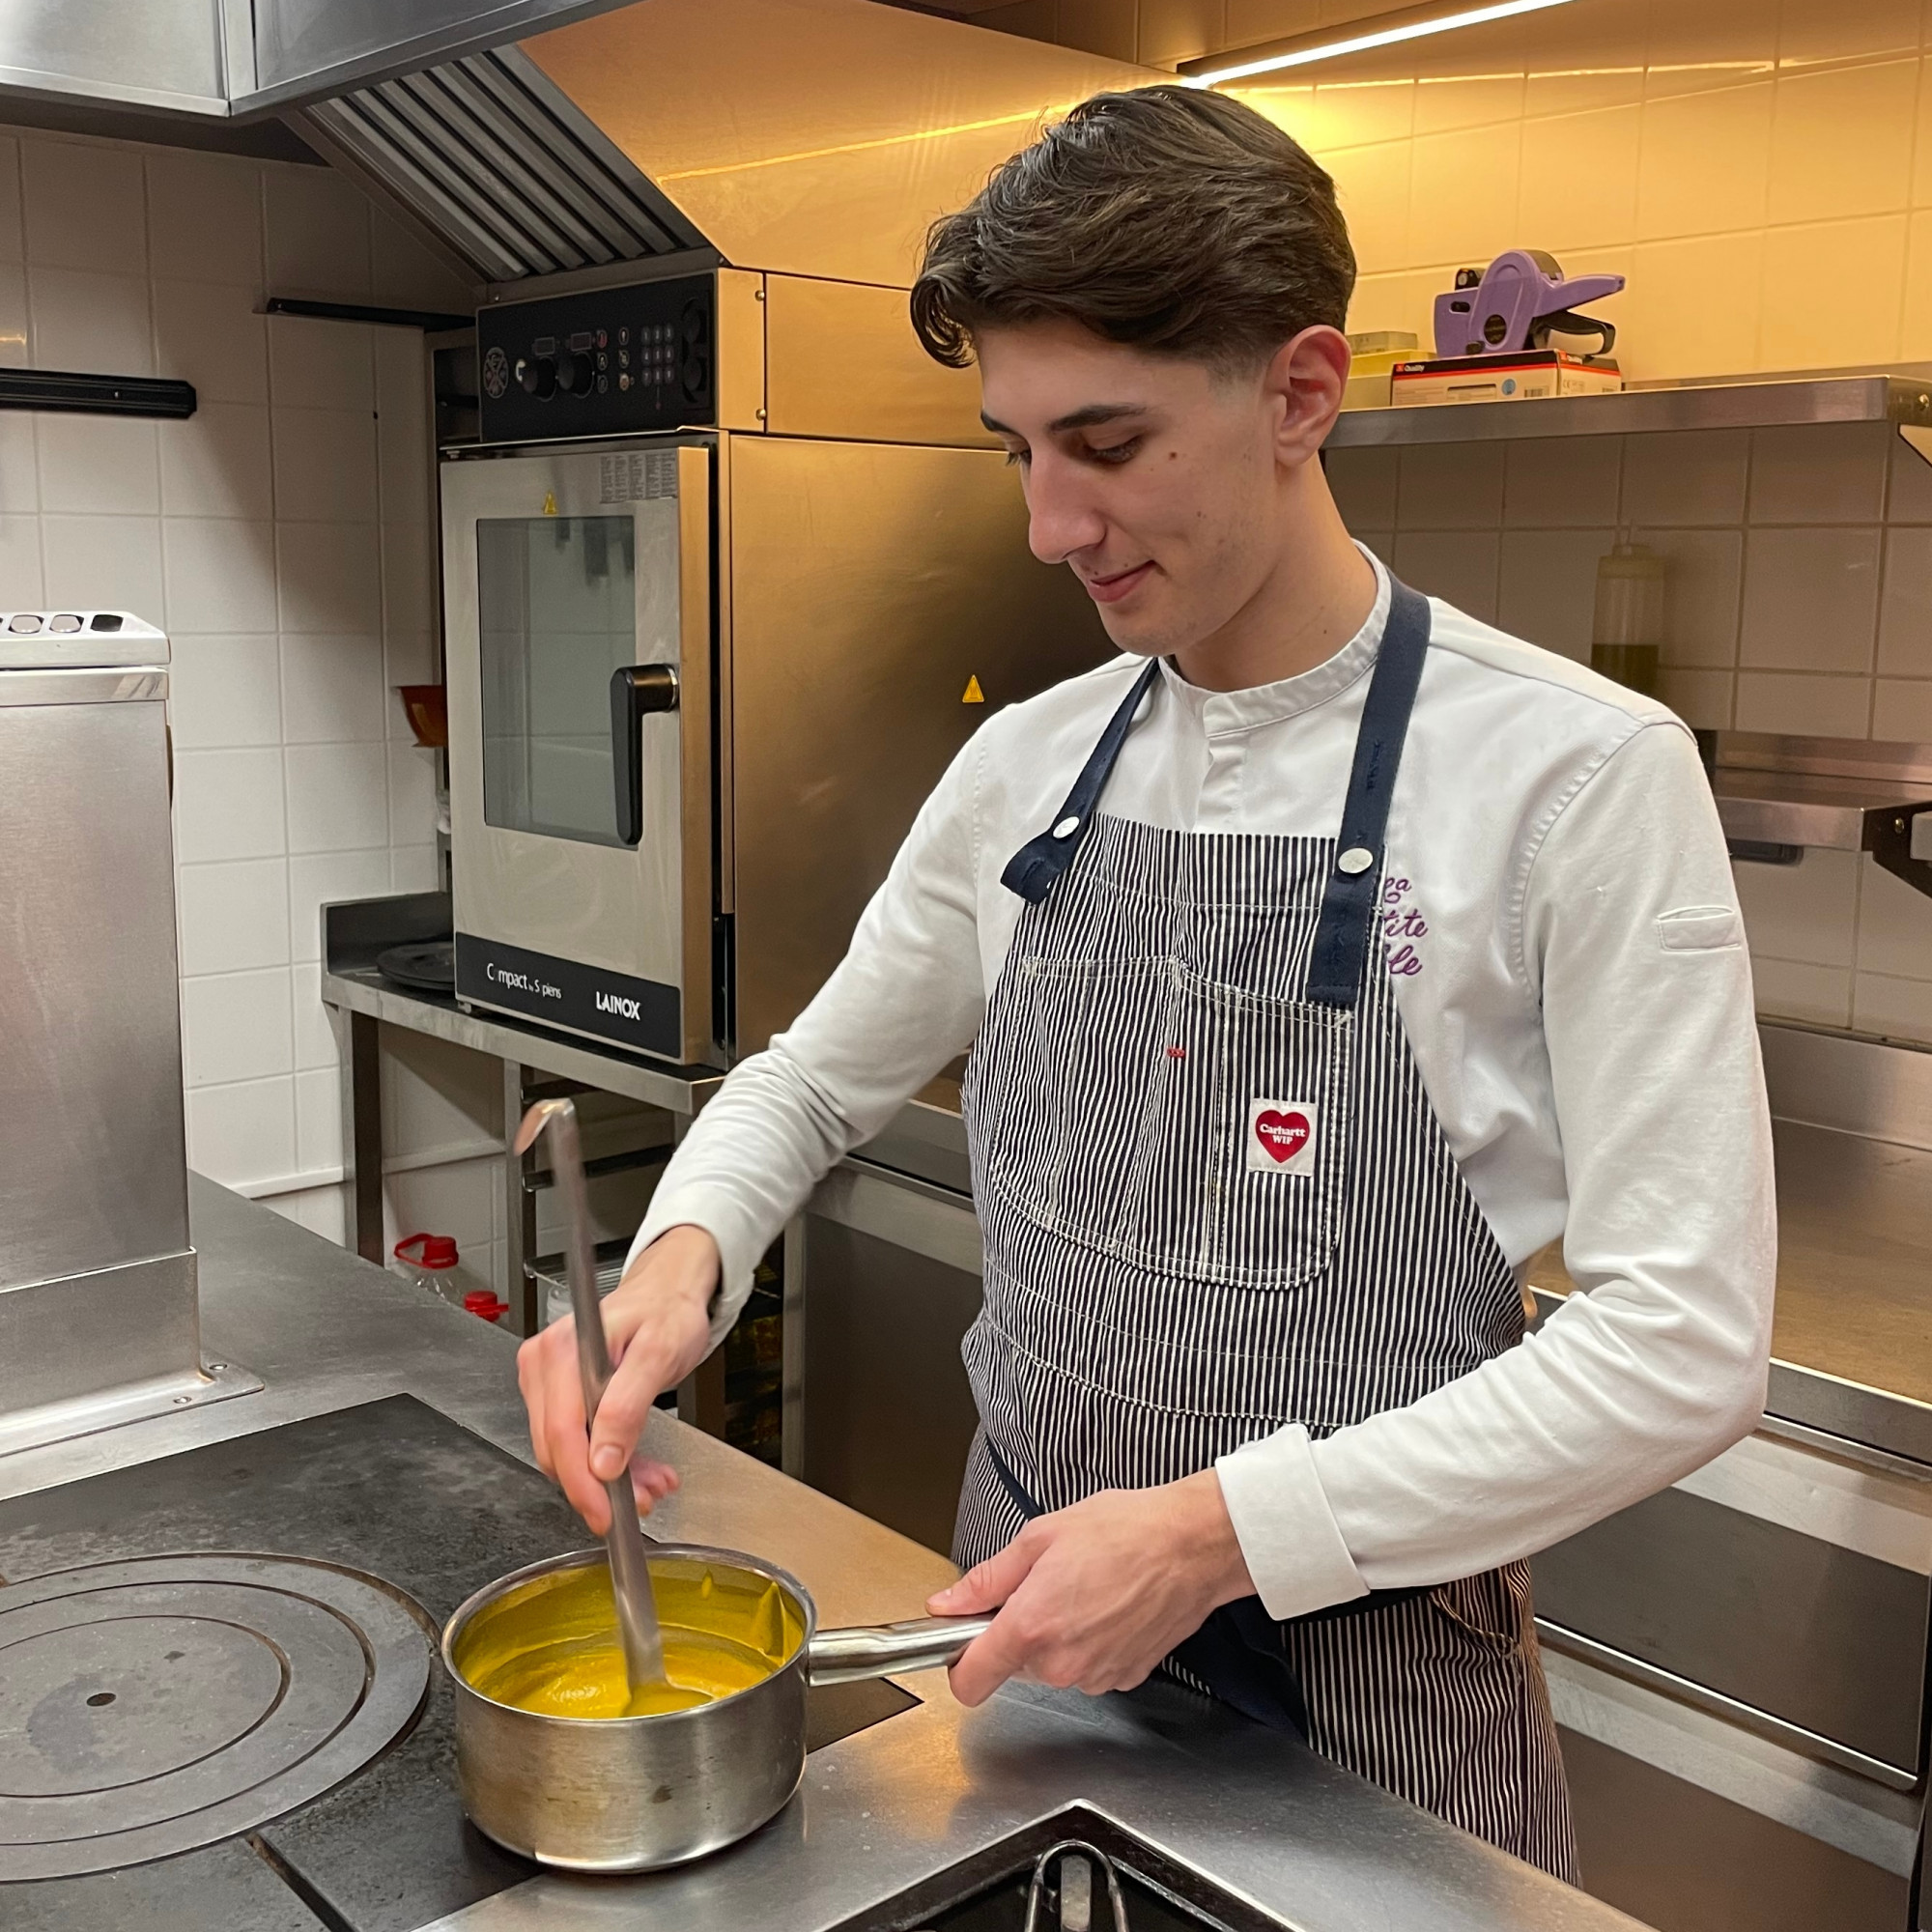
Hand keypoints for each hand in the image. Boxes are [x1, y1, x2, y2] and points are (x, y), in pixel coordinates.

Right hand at [516, 1224, 718, 1534]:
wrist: (666, 1294)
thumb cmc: (665, 1311)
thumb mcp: (659, 1353)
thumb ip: (628, 1405)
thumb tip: (603, 1460)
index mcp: (563, 1350)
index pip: (562, 1432)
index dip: (582, 1482)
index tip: (607, 1513)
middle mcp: (545, 1364)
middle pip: (559, 1448)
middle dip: (600, 1486)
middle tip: (644, 1499)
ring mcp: (547, 1380)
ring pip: (566, 1452)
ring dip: (608, 1478)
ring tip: (651, 1483)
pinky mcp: (557, 1394)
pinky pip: (574, 1442)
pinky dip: (606, 1462)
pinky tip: (637, 1470)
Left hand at [926, 1470, 1253, 1705]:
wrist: (1192, 1544)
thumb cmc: (1126, 1531)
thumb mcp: (1040, 1537)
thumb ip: (986, 1579)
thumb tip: (948, 1603)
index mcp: (1031, 1626)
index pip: (969, 1682)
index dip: (959, 1662)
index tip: (964, 1639)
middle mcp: (1062, 1663)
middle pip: (1012, 1666)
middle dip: (1018, 1631)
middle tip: (1044, 1584)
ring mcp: (1096, 1675)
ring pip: (1052, 1666)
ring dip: (1057, 1636)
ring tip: (1084, 1588)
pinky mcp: (1125, 1677)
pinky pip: (1087, 1667)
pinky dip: (1089, 1642)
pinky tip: (1108, 1605)